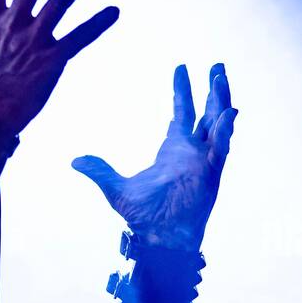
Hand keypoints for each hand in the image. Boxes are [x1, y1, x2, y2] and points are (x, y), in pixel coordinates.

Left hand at [72, 64, 236, 251]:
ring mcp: (204, 161)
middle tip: (216, 65)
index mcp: (172, 150)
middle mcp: (192, 151)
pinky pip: (222, 147)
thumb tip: (75, 161)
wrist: (158, 237)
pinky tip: (227, 113)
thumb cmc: (142, 217)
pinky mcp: (212, 173)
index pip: (181, 113)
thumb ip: (99, 171)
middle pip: (207, 113)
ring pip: (218, 124)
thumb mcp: (115, 188)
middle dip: (213, 89)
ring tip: (221, 77)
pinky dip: (225, 130)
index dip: (182, 91)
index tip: (180, 68)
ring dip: (221, 101)